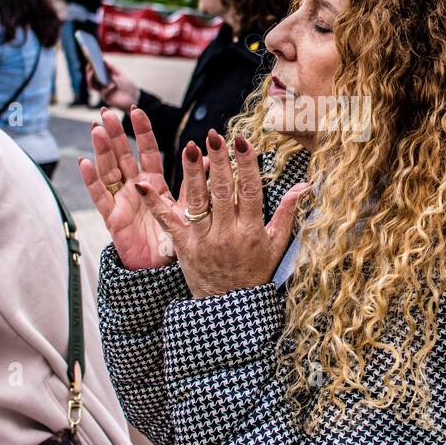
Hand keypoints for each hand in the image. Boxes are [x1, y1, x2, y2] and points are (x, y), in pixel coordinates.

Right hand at [80, 108, 205, 269]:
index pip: (147, 152)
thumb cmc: (172, 239)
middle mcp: (134, 189)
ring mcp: (121, 202)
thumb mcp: (186, 209)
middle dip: (114, 134)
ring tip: (96, 129)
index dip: (141, 132)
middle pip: (122, 156)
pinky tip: (85, 163)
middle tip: (106, 112)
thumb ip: (194, 185)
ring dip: (102, 150)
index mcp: (154, 184)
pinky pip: (100, 197)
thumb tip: (210, 159)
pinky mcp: (113, 219)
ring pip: (109, 170)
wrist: (161, 271)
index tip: (136, 110)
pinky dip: (92, 181)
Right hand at [92, 62, 139, 111]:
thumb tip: (104, 61)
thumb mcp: (120, 75)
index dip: (91, 67)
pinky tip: (113, 85)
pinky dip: (108, 88)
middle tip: (90, 65)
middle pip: (91, 79)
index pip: (94, 73)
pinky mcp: (106, 98)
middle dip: (89, 72)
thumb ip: (112, 68)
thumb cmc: (127, 85)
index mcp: (104, 79)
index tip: (90, 60)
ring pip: (93, 86)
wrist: (134, 97)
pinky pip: (104, 92)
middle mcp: (101, 86)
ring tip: (94, 71)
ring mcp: (103, 92)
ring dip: (92, 78)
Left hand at [133, 129, 307, 298]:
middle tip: (213, 136)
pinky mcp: (183, 247)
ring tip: (189, 147)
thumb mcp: (276, 245)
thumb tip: (304, 185)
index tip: (243, 141)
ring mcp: (203, 240)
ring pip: (197, 202)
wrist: (229, 308)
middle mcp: (227, 234)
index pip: (249, 191)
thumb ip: (287, 213)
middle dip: (218, 162)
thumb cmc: (255, 273)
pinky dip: (153, 203)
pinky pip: (167, 222)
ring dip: (191, 173)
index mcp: (251, 231)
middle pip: (221, 192)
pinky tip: (141, 184)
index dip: (246, 165)